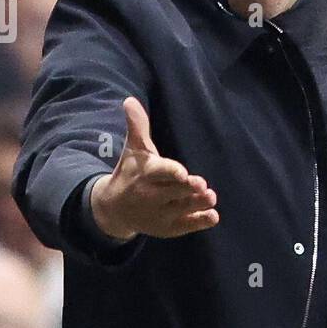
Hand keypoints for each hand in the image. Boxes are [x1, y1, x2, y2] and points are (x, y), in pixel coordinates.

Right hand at [90, 97, 218, 239]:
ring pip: (182, 209)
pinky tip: (212, 216)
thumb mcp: (133, 150)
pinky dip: (199, 222)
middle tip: (202, 184)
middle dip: (187, 189)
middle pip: (173, 191)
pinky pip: (185, 226)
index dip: (171, 172)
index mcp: (145, 174)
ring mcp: (160, 213)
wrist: (114, 209)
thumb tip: (129, 100)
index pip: (159, 172)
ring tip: (211, 198)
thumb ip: (138, 127)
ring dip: (196, 204)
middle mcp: (152, 195)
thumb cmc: (130, 173)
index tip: (183, 172)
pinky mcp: (168, 227)